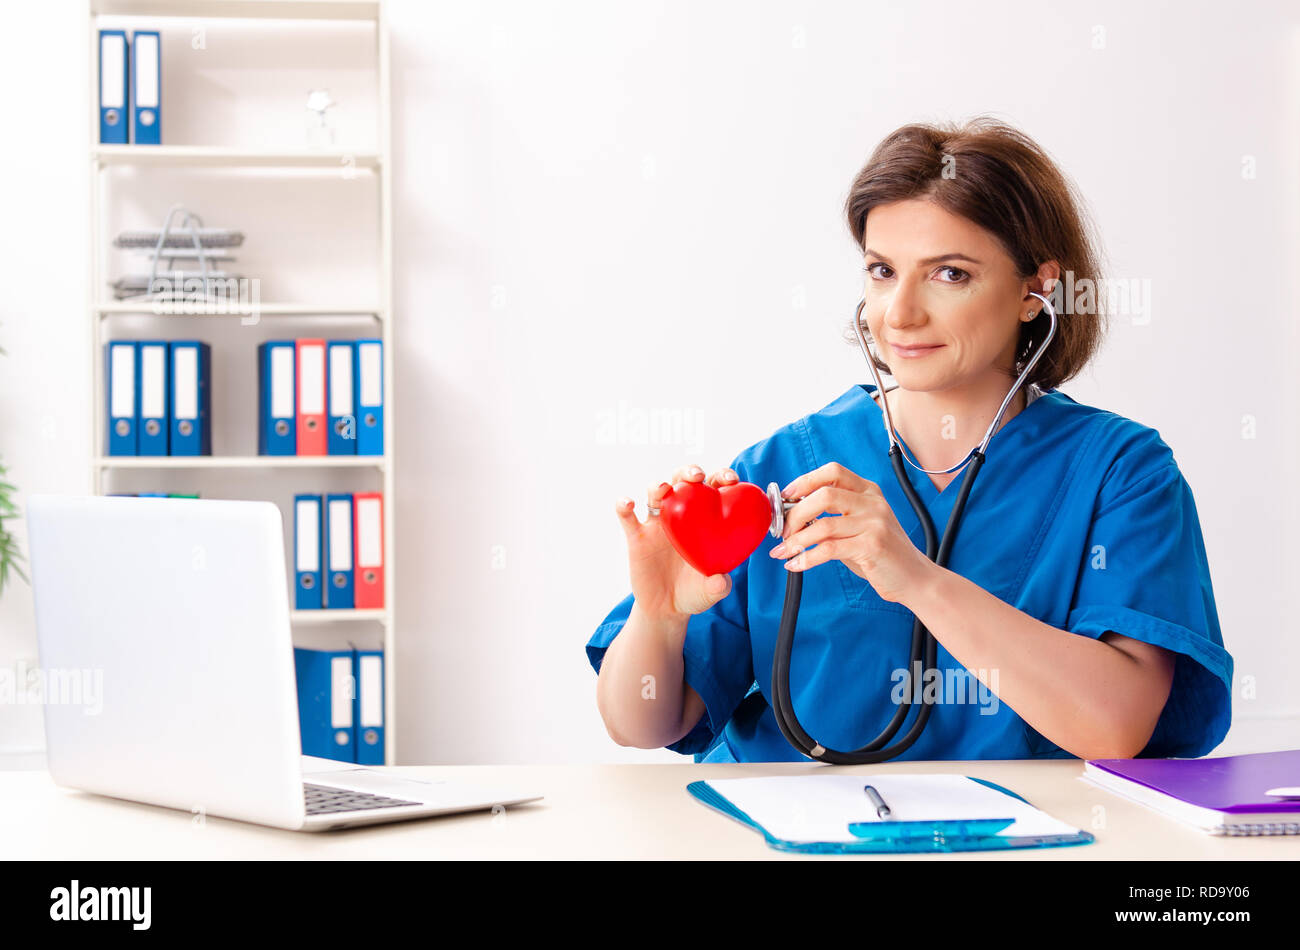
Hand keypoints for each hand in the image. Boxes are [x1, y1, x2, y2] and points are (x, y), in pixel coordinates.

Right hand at [615, 464, 739, 621]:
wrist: (666, 609)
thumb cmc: (694, 592)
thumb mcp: (710, 592)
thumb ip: (719, 586)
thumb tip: (722, 580)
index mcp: (704, 519)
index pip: (714, 489)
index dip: (722, 477)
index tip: (731, 479)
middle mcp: (680, 515)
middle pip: (682, 481)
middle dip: (689, 471)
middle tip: (697, 476)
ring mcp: (657, 524)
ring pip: (655, 493)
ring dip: (659, 485)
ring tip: (664, 489)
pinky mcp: (636, 537)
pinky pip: (627, 518)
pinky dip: (623, 506)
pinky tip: (627, 504)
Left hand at [769, 462, 937, 603]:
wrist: (914, 578)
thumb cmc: (881, 553)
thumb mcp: (858, 527)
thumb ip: (832, 517)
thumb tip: (793, 517)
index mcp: (868, 491)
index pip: (833, 471)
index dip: (805, 481)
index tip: (785, 497)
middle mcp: (872, 503)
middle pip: (824, 495)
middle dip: (796, 513)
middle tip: (783, 531)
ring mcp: (874, 523)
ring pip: (824, 525)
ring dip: (796, 541)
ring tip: (784, 552)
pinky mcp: (872, 546)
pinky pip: (829, 549)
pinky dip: (807, 558)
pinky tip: (797, 564)